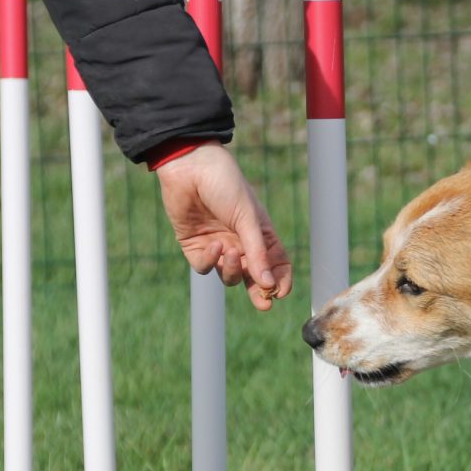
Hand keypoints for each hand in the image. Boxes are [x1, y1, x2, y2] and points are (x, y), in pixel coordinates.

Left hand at [155, 141, 292, 309]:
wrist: (190, 166)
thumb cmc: (226, 185)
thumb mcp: (248, 218)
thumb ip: (257, 253)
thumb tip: (268, 284)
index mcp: (261, 236)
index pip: (276, 266)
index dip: (280, 281)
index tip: (279, 292)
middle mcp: (241, 245)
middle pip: (253, 279)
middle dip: (259, 293)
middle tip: (263, 304)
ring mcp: (218, 248)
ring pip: (229, 276)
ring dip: (232, 270)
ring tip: (230, 252)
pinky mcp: (195, 247)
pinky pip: (205, 267)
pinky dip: (210, 260)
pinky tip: (214, 244)